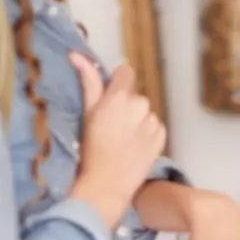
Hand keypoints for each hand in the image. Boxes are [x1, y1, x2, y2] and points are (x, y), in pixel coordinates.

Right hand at [68, 53, 165, 226]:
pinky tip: (133, 146)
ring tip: (121, 139)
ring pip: (144, 112)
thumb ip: (87, 82)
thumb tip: (77, 55)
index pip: (125, 72)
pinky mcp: (162, 136)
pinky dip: (146, 133)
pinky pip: (154, 127)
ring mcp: (153, 121)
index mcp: (119, 96)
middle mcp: (140, 104)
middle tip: (111, 126)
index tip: (109, 97)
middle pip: (134, 95)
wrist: (106, 184)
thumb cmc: (91, 149)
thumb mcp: (86, 113)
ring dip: (136, 120)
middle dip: (125, 105)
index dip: (117, 83)